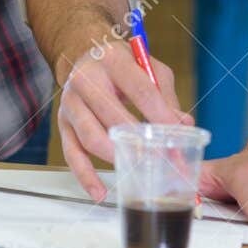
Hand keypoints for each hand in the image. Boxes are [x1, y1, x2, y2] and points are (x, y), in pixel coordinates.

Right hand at [58, 40, 190, 201]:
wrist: (83, 54)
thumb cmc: (121, 64)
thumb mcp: (148, 68)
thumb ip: (166, 96)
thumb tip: (184, 125)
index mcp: (113, 60)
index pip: (141, 91)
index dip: (161, 117)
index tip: (177, 139)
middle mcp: (86, 79)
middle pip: (113, 116)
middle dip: (140, 143)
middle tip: (161, 162)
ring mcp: (70, 102)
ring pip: (91, 137)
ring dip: (116, 158)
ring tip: (138, 172)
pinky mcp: (63, 123)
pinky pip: (72, 153)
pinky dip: (85, 176)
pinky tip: (100, 192)